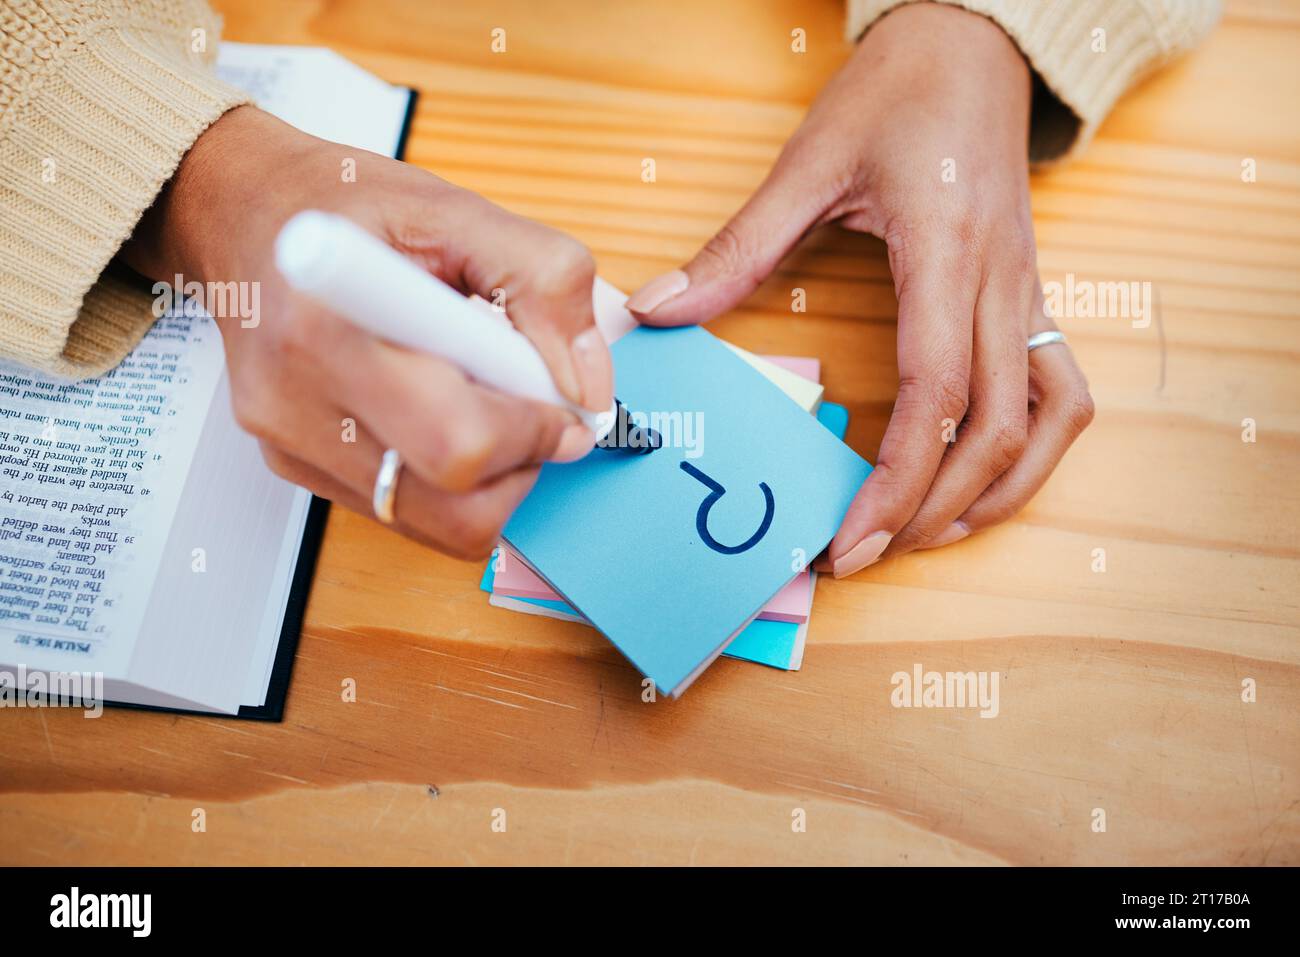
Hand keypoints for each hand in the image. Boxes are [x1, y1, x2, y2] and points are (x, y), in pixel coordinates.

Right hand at [121, 105, 612, 559]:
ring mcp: (290, 447)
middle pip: (454, 508)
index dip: (533, 432)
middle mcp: (295, 404)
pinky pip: (406, 510)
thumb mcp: (456, 208)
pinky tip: (436, 405)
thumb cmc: (344, 205)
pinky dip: (449, 476)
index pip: (456, 442)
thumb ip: (542, 282)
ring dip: (490, 476)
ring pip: (437, 525)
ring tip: (476, 395)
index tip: (561, 399)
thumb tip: (586, 387)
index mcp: (327, 327)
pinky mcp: (295, 469)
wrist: (242, 213)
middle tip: (526, 403)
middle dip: (520, 464)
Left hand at [625, 3, 1093, 575]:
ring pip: (1046, 422)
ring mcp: (1027, 294)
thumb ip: (738, 247)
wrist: (973, 44)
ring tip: (926, 535)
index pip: (935, 394)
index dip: (896, 479)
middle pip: (993, 429)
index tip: (850, 536)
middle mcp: (1000, 284)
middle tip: (863, 554)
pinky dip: (1032, 451)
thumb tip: (659, 310)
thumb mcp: (809, 162)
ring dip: (994, 493)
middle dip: (931, 510)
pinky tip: (985, 479)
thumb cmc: (898, 92)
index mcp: (945, 254)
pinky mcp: (1031, 296)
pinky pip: (1062, 392)